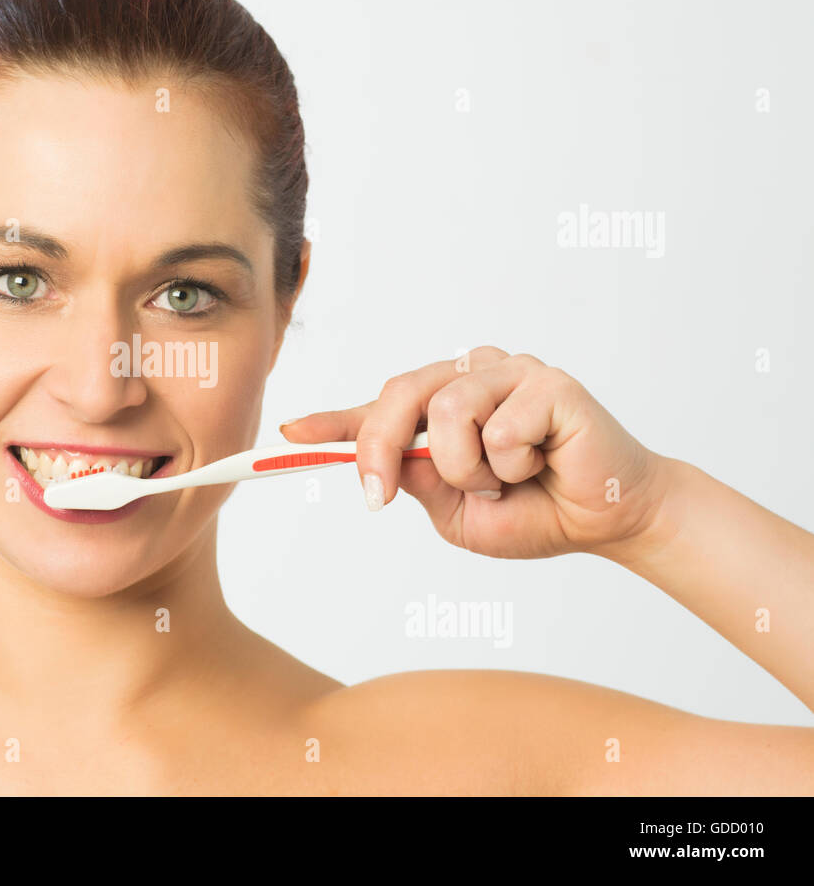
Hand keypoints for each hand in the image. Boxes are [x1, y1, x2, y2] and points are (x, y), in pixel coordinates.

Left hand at [279, 346, 672, 560]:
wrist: (605, 521)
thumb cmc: (533, 511)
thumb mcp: (455, 512)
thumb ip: (416, 481)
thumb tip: (376, 459)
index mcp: (444, 405)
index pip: (380, 407)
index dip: (333, 421)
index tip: (289, 433)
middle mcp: (470, 376)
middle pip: (400, 394)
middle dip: (379, 449)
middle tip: (377, 496)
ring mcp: (509, 372)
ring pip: (448, 413)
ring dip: (469, 470)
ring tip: (507, 479)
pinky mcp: (547, 381)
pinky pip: (500, 428)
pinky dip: (514, 465)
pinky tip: (544, 462)